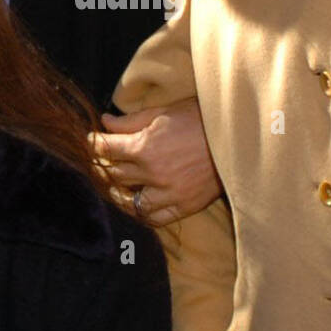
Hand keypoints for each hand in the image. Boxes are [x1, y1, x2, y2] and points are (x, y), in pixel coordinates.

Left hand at [92, 96, 220, 225]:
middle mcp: (153, 173)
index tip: (92, 140)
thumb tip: (105, 122)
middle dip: (103, 165)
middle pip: (113, 175)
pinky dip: (142, 212)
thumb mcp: (164, 112)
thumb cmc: (202, 119)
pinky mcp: (184, 206)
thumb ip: (131, 121)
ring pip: (128, 201)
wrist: (238, 137)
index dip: (94, 143)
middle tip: (101, 161)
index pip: (105, 149)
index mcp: (145, 146)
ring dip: (118, 192)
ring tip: (117, 185)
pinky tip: (139, 202)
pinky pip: (153, 218)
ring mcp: (168, 193)